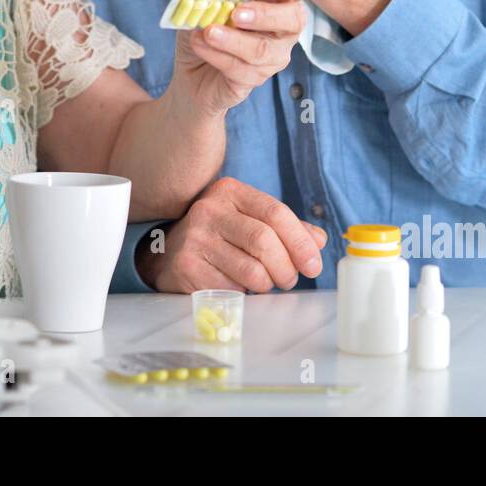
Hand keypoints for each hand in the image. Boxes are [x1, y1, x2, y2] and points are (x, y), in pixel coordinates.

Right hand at [137, 177, 327, 292]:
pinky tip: (238, 287)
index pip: (276, 213)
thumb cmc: (220, 236)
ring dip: (267, 284)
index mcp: (230, 192)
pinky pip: (231, 289)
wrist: (168, 252)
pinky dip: (243, 294)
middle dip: (286, 268)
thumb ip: (285, 228)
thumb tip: (318, 241)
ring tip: (265, 284)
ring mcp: (195, 238)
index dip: (300, 242)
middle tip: (289, 280)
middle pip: (264, 241)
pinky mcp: (186, 267)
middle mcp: (209, 210)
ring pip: (251, 270)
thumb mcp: (249, 220)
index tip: (313, 265)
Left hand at [171, 0, 311, 116]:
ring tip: (209, 32)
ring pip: (262, 49)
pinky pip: (240, 68)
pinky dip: (216, 54)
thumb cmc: (205, 30)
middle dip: (266, 14)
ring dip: (233, 39)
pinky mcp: (254, 79)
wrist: (191, 73)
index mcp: (275, 1)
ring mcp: (272, 57)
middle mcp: (282, 30)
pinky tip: (199, 44)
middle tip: (237, 13)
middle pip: (294, 19)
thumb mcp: (204, 6)